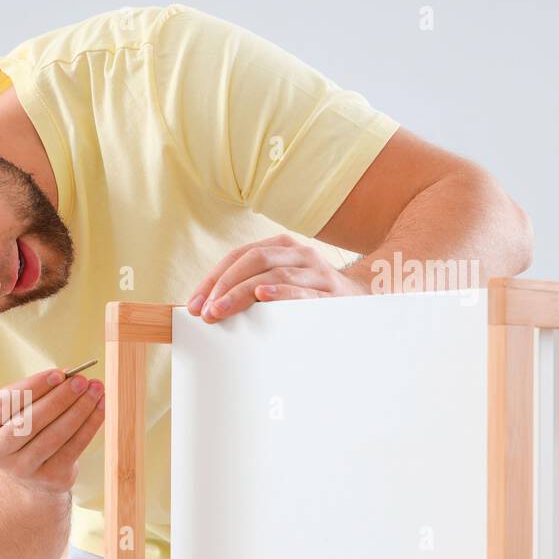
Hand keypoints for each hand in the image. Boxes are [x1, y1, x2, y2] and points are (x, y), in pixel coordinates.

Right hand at [0, 367, 104, 494]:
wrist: (30, 472)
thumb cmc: (23, 426)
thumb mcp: (17, 407)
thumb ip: (35, 391)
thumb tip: (68, 376)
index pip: (4, 403)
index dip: (33, 388)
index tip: (58, 374)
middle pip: (29, 422)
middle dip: (60, 398)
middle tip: (81, 380)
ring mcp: (21, 469)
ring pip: (54, 436)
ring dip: (79, 410)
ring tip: (95, 390)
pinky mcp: (49, 479)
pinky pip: (73, 448)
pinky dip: (90, 425)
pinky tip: (100, 407)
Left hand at [187, 234, 366, 322]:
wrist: (363, 300)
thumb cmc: (311, 295)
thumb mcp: (280, 284)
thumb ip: (249, 288)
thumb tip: (208, 306)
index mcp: (281, 248)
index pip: (238, 257)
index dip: (213, 279)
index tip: (195, 304)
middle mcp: (298, 254)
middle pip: (252, 261)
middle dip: (223, 286)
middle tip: (206, 311)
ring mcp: (316, 271)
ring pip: (272, 275)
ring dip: (241, 294)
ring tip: (221, 310)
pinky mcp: (330, 292)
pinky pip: (302, 291)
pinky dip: (280, 293)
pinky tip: (262, 297)